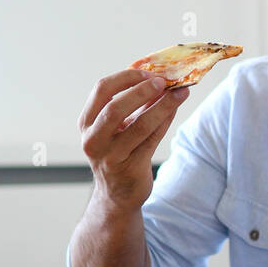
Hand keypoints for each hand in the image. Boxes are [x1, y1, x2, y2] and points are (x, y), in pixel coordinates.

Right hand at [79, 68, 189, 211]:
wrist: (118, 194)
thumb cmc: (118, 153)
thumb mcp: (116, 127)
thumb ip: (132, 104)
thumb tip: (158, 77)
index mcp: (87, 122)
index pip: (102, 90)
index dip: (126, 77)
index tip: (148, 72)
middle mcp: (93, 139)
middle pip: (115, 107)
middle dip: (142, 91)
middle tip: (164, 81)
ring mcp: (110, 156)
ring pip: (139, 125)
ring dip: (163, 105)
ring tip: (180, 93)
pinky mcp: (130, 168)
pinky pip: (152, 139)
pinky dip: (165, 120)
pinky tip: (175, 109)